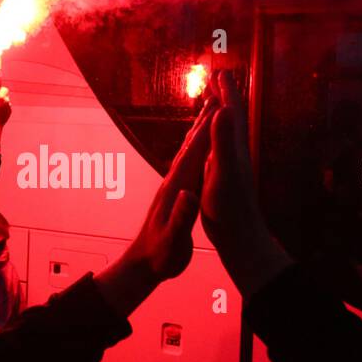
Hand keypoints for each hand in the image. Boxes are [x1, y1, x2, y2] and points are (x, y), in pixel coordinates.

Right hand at [0, 86, 11, 128]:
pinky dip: (4, 108)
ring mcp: (9, 107)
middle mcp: (7, 101)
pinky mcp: (10, 112)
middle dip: (2, 96)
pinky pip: (8, 107)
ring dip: (3, 102)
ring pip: (7, 101)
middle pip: (6, 95)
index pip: (5, 89)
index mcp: (2, 97)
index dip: (1, 90)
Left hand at [97, 99, 215, 316]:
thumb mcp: (173, 241)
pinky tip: (200, 145)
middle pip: (190, 147)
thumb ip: (180, 218)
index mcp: (176, 191)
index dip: (207, 132)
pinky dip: (196, 149)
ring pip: (188, 152)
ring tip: (209, 111)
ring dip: (198, 131)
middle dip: (203, 122)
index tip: (219, 109)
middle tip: (216, 96)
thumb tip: (188, 194)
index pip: (193, 156)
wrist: (142, 265)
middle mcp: (172, 184)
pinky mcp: (174, 194)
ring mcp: (172, 188)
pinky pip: (187, 164)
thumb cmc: (160, 256)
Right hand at [201, 71, 291, 293]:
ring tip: (213, 102)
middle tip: (217, 78)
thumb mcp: (223, 172)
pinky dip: (211, 138)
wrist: (238, 237)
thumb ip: (223, 142)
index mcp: (234, 149)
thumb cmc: (229, 208)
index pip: (232, 113)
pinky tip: (207, 143)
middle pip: (230, 120)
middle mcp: (234, 155)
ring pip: (224, 134)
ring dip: (219, 116)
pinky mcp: (221, 179)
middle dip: (225, 98)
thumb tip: (223, 111)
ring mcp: (228, 167)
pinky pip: (215, 151)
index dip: (227, 93)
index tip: (220, 72)